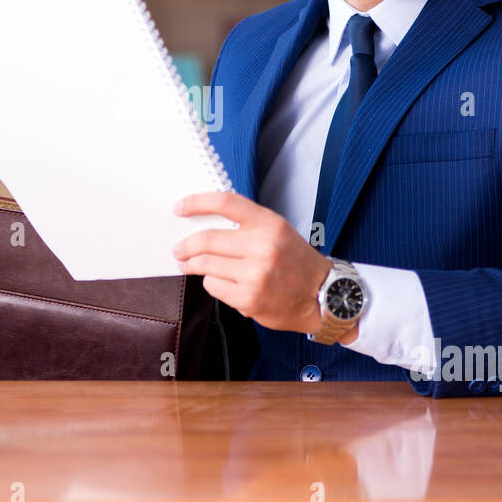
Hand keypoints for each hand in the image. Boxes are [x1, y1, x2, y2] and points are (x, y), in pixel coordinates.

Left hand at [172, 191, 354, 341]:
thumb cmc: (296, 262)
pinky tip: (220, 282)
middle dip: (185, 245)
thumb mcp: (278, 231)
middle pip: (207, 240)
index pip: (225, 203)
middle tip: (179, 249)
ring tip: (189, 265)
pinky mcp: (249, 299)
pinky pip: (213, 287)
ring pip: (206, 265)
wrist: (322, 296)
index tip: (180, 208)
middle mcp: (263, 247)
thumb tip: (203, 223)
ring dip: (193, 265)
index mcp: (270, 224)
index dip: (197, 203)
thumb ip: (246, 225)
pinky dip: (211, 283)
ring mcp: (255, 275)